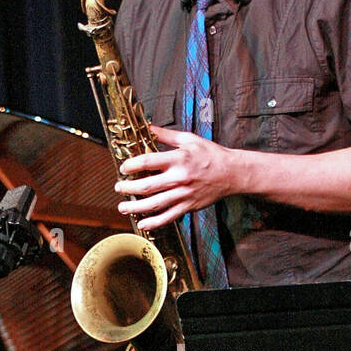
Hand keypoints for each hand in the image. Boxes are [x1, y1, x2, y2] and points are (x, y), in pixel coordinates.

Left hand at [116, 124, 238, 229]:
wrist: (231, 173)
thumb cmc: (210, 154)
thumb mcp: (189, 139)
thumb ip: (166, 136)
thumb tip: (148, 127)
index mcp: (178, 159)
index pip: (148, 162)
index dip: (132, 165)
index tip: (124, 168)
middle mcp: (180, 178)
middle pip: (148, 185)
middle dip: (129, 188)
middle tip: (118, 188)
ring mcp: (184, 194)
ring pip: (155, 204)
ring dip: (136, 207)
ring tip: (123, 207)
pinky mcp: (189, 206)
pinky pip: (169, 216)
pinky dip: (154, 221)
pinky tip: (142, 223)